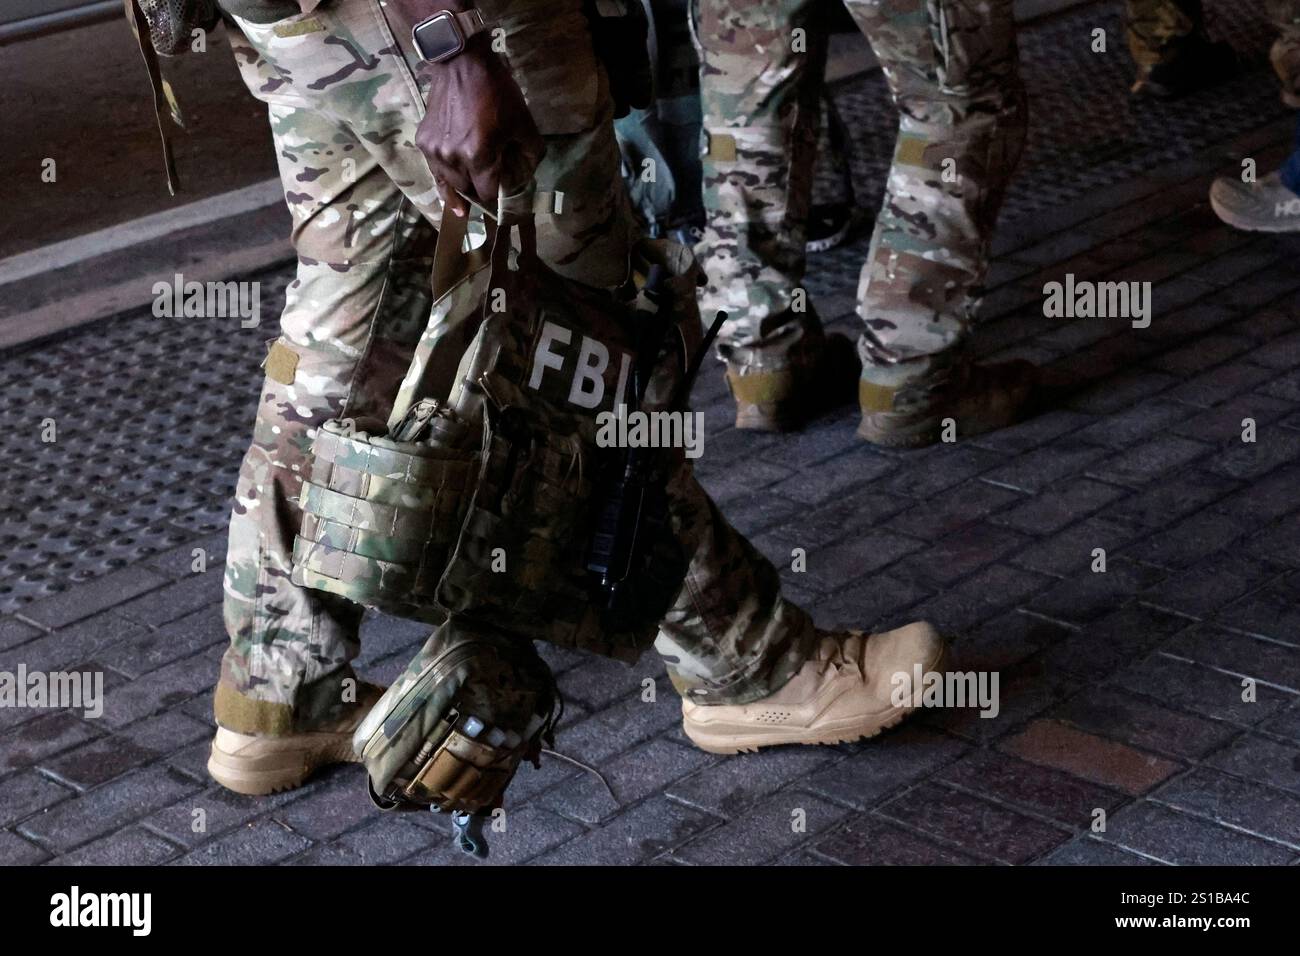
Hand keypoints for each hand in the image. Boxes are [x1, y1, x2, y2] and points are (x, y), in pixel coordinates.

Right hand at [413, 36, 545, 217]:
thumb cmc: (496, 92)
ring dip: (460, 190)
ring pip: (448, 185)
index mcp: (477, 156)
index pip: (487, 193)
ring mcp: (434, 151)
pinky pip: (434, 171)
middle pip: (467, 191)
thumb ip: (530, 154)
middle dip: (479, 192)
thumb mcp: (523, 122)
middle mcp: (452, 159)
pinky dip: (443, 180)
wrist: (461, 63)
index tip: (503, 190)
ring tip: (463, 208)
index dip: (497, 195)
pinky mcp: (423, 142)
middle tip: (487, 187)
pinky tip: (448, 192)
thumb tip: (526, 177)